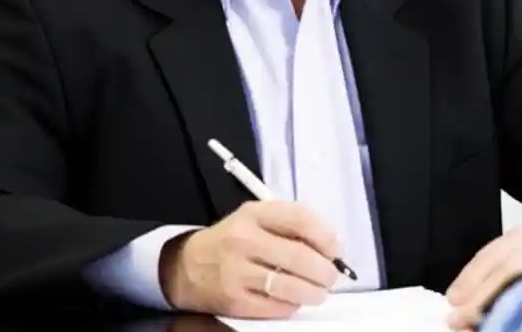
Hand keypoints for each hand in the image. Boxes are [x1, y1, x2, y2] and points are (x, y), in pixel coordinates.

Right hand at [160, 200, 343, 318]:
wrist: (185, 267)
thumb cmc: (231, 240)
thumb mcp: (255, 219)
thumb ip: (289, 226)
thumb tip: (329, 248)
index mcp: (253, 214)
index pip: (299, 219)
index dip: (325, 236)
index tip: (336, 250)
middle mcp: (243, 240)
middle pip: (299, 256)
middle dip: (325, 270)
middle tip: (332, 277)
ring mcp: (237, 272)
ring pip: (289, 286)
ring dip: (313, 292)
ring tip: (319, 292)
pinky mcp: (233, 301)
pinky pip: (275, 307)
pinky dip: (291, 306)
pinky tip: (293, 301)